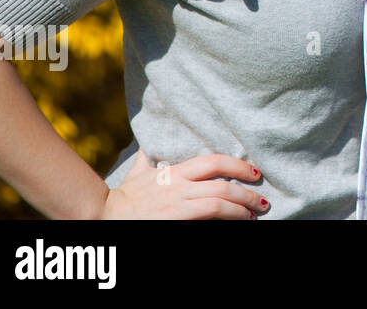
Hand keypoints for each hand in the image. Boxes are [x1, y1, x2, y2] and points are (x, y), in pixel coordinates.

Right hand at [101, 149, 267, 218]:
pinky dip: (224, 221)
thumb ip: (149, 157)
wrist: (104, 218)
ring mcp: (176, 207)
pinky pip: (206, 220)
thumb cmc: (125, 197)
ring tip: (253, 213)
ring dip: (240, 209)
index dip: (237, 165)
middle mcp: (178, 188)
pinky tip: (237, 223)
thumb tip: (151, 142)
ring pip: (218, 205)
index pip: (213, 162)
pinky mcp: (174, 223)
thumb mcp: (138, 172)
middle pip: (222, 185)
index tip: (254, 172)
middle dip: (247, 193)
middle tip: (262, 199)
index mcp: (174, 173)